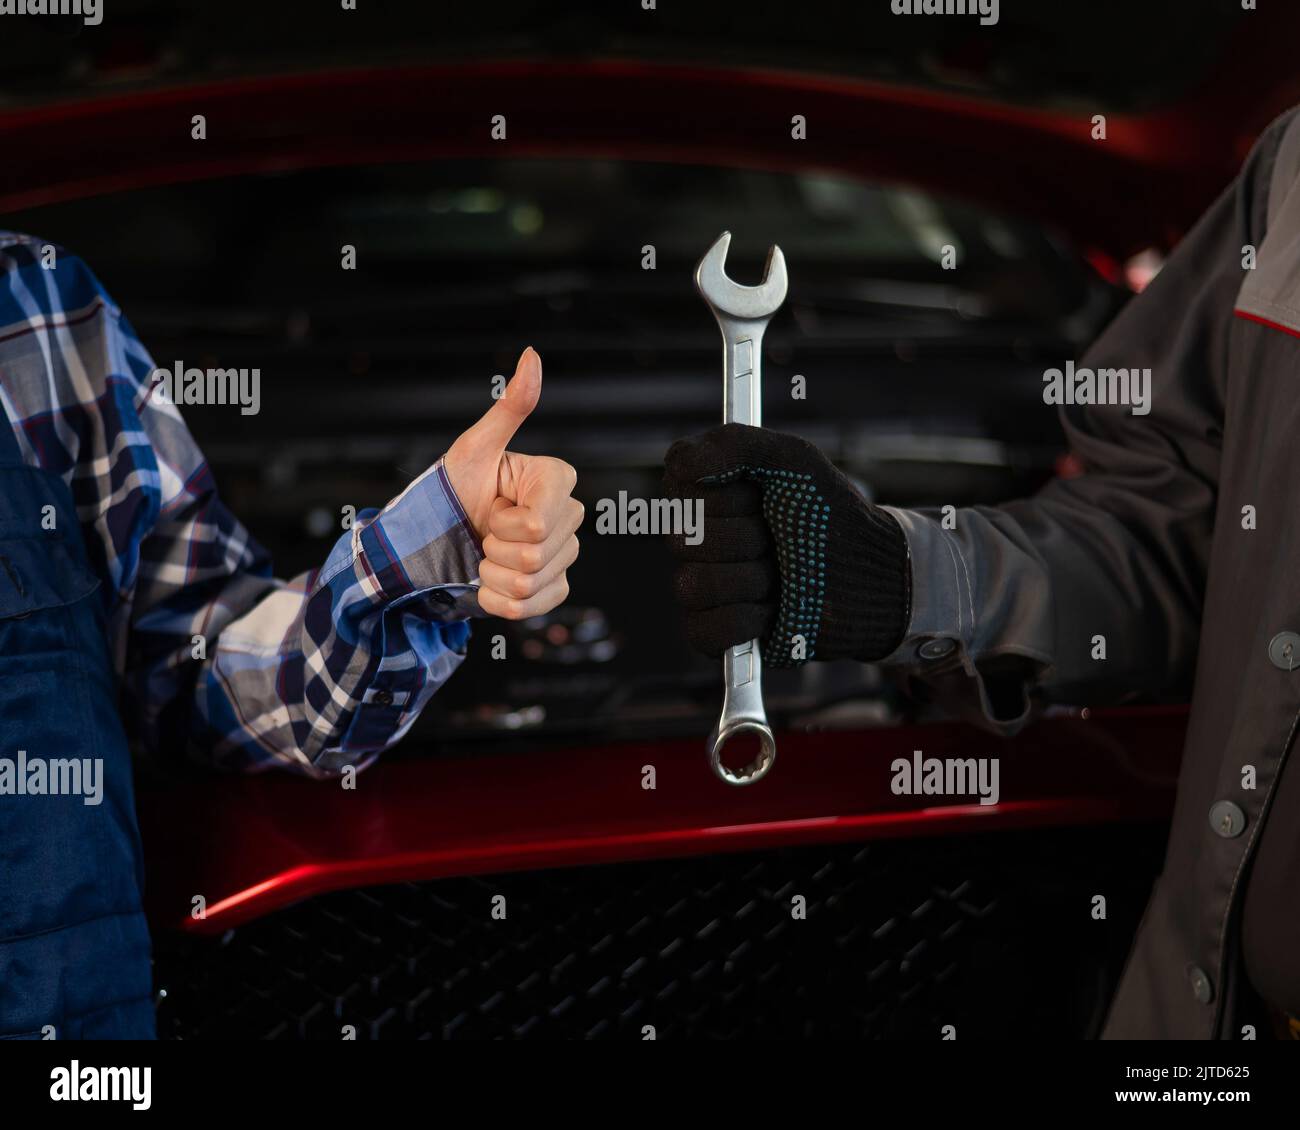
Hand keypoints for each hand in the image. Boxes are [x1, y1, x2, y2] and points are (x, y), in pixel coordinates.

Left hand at [444, 347, 582, 619]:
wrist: (438, 536)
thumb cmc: (455, 488)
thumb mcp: (476, 447)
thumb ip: (511, 406)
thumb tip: (531, 355)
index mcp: (557, 481)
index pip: (540, 522)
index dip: (505, 523)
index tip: (490, 506)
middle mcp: (570, 518)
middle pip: (535, 555)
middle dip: (495, 548)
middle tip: (484, 531)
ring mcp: (564, 556)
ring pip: (529, 584)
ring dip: (491, 574)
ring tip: (484, 553)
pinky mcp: (554, 588)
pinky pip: (529, 607)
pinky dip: (496, 599)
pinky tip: (489, 578)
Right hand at [662, 423, 909, 664]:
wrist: (865, 573)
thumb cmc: (827, 513)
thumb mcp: (792, 460)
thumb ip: (735, 445)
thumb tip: (683, 463)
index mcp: (704, 493)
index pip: (681, 486)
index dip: (728, 493)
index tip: (761, 494)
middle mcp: (694, 537)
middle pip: (685, 539)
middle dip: (747, 539)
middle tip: (777, 539)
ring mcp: (701, 585)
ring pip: (695, 586)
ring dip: (753, 581)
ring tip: (781, 577)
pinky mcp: (712, 631)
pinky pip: (704, 630)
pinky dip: (746, 622)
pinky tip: (772, 611)